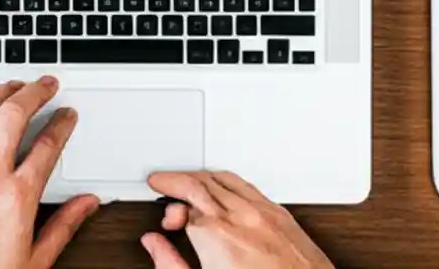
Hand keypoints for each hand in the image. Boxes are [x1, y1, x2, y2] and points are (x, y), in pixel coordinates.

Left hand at [0, 77, 99, 268]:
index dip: (62, 123)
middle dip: (34, 92)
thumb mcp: (34, 262)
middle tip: (46, 84)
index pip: (48, 146)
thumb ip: (63, 227)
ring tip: (14, 85)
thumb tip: (86, 204)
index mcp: (17, 199)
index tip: (67, 114)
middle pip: (13, 117)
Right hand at [141, 171, 332, 268]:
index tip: (165, 217)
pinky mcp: (283, 216)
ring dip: (201, 178)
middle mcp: (242, 217)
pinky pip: (248, 186)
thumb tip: (155, 244)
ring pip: (224, 178)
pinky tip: (222, 192)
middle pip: (200, 182)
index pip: (183, 202)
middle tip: (164, 187)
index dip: (168, 208)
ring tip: (188, 188)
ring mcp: (265, 213)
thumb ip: (172, 265)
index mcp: (218, 236)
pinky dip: (227, 183)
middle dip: (177, 181)